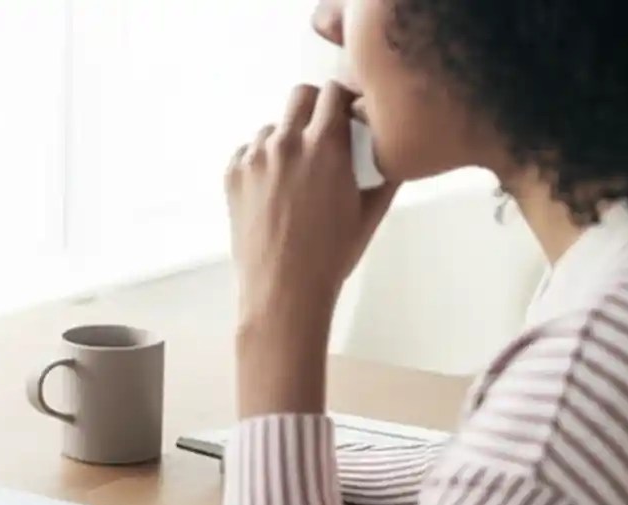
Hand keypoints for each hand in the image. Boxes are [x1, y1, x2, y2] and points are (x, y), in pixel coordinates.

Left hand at [225, 82, 398, 325]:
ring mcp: (254, 158)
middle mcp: (286, 142)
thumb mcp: (370, 213)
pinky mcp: (232, 175)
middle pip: (300, 96)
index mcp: (325, 145)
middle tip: (322, 132)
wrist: (283, 289)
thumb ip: (386, 174)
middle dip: (314, 107)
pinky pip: (247, 151)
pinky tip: (272, 188)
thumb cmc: (332, 255)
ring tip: (295, 173)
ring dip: (286, 139)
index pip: (334, 92)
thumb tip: (395, 150)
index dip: (344, 98)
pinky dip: (261, 160)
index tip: (348, 113)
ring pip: (272, 127)